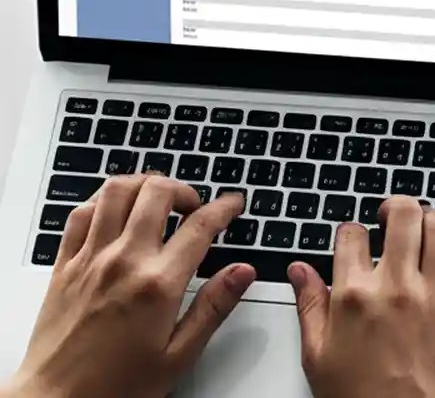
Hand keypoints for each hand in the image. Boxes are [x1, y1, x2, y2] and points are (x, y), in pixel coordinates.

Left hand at [3, 175, 255, 397]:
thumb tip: (242, 273)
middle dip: (184, 189)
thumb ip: (214, 307)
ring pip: (116, 191)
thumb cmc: (115, 387)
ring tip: (158, 198)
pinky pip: (80, 214)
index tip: (233, 204)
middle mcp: (123, 262)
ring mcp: (89, 260)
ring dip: (144, 184)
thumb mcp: (179, 354)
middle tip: (195, 206)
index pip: (200, 226)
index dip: (224, 208)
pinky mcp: (64, 266)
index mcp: (158, 285)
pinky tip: (115, 210)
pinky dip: (102, 200)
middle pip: (157, 193)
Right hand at [288, 198, 434, 397]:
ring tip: (422, 222)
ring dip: (430, 218)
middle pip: (404, 217)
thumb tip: (299, 271)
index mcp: (355, 297)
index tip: (354, 238)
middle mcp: (397, 289)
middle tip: (392, 213)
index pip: (352, 235)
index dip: (351, 230)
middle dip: (396, 207)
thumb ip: (309, 306)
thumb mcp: (318, 357)